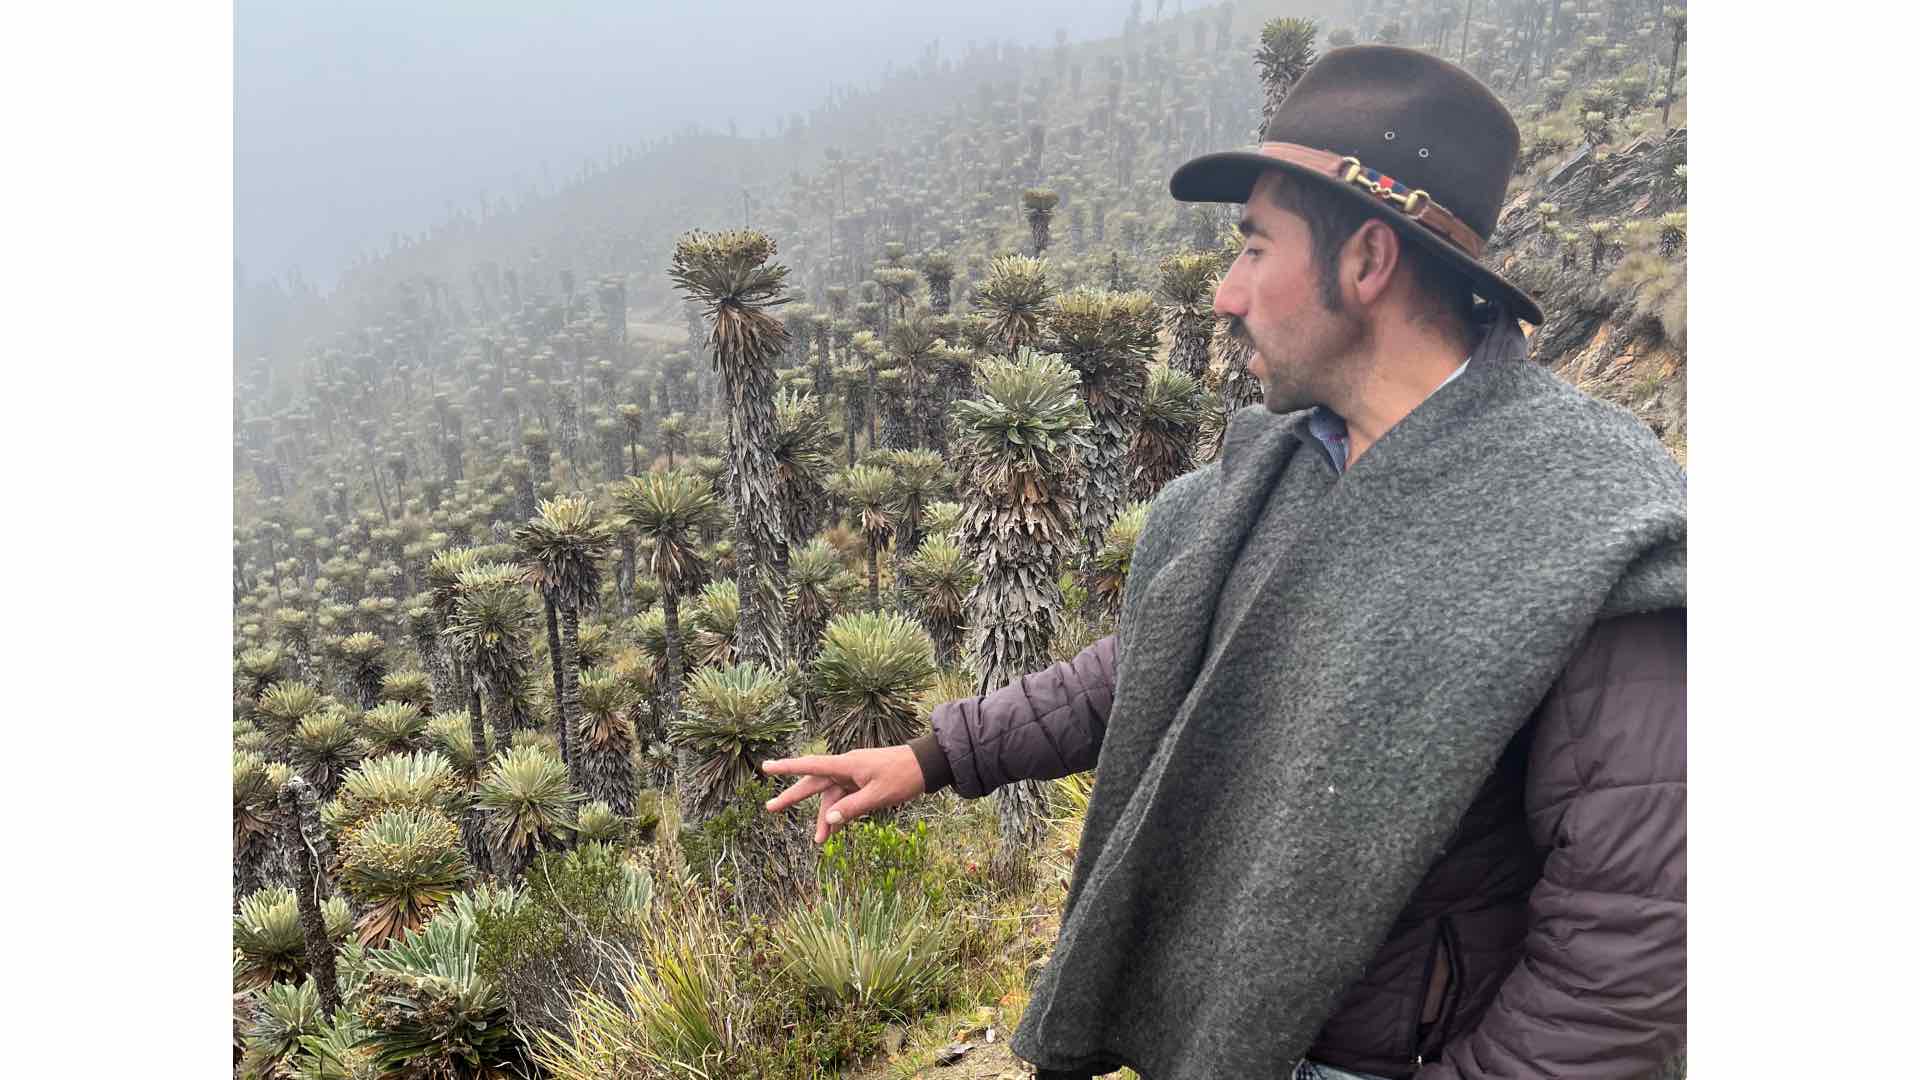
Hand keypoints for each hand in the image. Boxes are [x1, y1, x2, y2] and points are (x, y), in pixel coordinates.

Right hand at [760, 745, 926, 843]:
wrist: (925, 765)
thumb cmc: (902, 776)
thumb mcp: (877, 795)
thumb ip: (852, 808)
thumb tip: (829, 820)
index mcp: (846, 765)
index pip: (810, 766)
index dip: (787, 768)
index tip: (766, 768)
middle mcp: (845, 768)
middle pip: (814, 783)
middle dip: (793, 797)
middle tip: (770, 808)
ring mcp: (853, 775)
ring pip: (831, 797)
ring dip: (825, 818)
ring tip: (820, 842)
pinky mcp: (861, 782)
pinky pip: (844, 799)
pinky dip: (839, 814)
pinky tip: (834, 831)